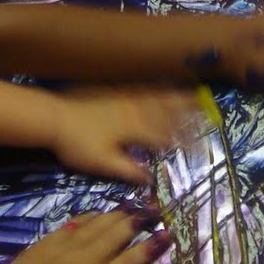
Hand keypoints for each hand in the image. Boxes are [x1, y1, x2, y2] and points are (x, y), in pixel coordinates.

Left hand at [0, 212, 157, 263]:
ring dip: (115, 215)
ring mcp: (64, 250)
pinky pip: (72, 225)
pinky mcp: (45, 246)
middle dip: (137, 221)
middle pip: (115, 235)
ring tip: (131, 206)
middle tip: (153, 210)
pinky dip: (87, 217)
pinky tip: (95, 213)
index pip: (130, 261)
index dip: (151, 246)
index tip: (167, 234)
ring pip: (96, 226)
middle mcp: (85, 261)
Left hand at [52, 87, 199, 182]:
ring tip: (197, 96)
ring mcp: (127, 98)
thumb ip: (128, 170)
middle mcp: (136, 111)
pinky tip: (165, 84)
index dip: (185, 143)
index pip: (166, 137)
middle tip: (210, 114)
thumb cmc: (77, 144)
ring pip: (159, 97)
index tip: (201, 147)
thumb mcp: (102, 163)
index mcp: (135, 130)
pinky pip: (144, 87)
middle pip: (168, 112)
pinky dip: (159, 86)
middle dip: (190, 114)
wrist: (54, 116)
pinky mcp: (116, 90)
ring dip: (180, 97)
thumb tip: (151, 179)